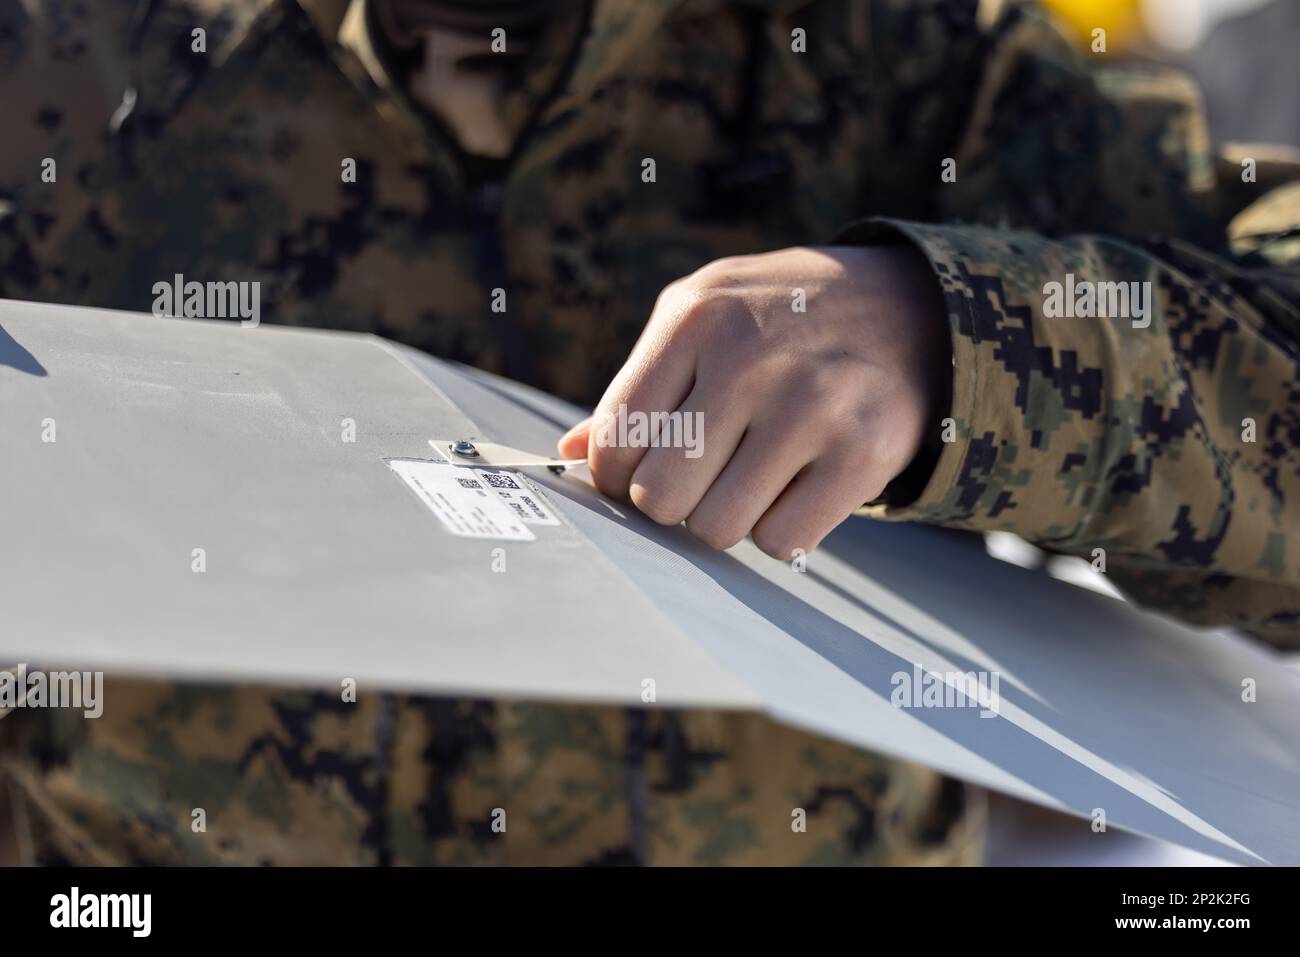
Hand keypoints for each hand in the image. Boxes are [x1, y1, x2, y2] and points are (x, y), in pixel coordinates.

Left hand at [558, 245, 950, 558]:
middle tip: (705, 476)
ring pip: (717, 529)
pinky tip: (797, 487)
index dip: (617, 475)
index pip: (616, 440)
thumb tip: (569, 454)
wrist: (911, 310)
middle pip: (660, 497)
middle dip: (674, 501)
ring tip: (755, 474)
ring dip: (728, 517)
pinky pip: (781, 542)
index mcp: (695, 319)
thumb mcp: (704, 317)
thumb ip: (638, 386)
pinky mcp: (862, 454)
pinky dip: (782, 530)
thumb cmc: (781, 320)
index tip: (645, 471)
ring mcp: (810, 406)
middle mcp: (750, 358)